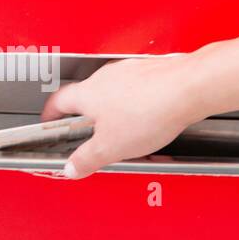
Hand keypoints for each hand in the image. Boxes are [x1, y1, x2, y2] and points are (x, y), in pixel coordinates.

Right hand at [39, 54, 206, 178]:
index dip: (50, 115)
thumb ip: (87, 159)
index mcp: (87, 94)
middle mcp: (105, 77)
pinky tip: (148, 120)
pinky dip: (137, 104)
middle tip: (88, 136)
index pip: (57, 102)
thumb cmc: (151, 111)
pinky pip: (137, 90)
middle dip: (85, 117)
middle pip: (86, 96)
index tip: (49, 123)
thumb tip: (71, 167)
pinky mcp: (152, 72)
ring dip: (113, 111)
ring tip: (123, 132)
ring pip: (112, 93)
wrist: (189, 88)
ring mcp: (130, 71)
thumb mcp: (111, 147)